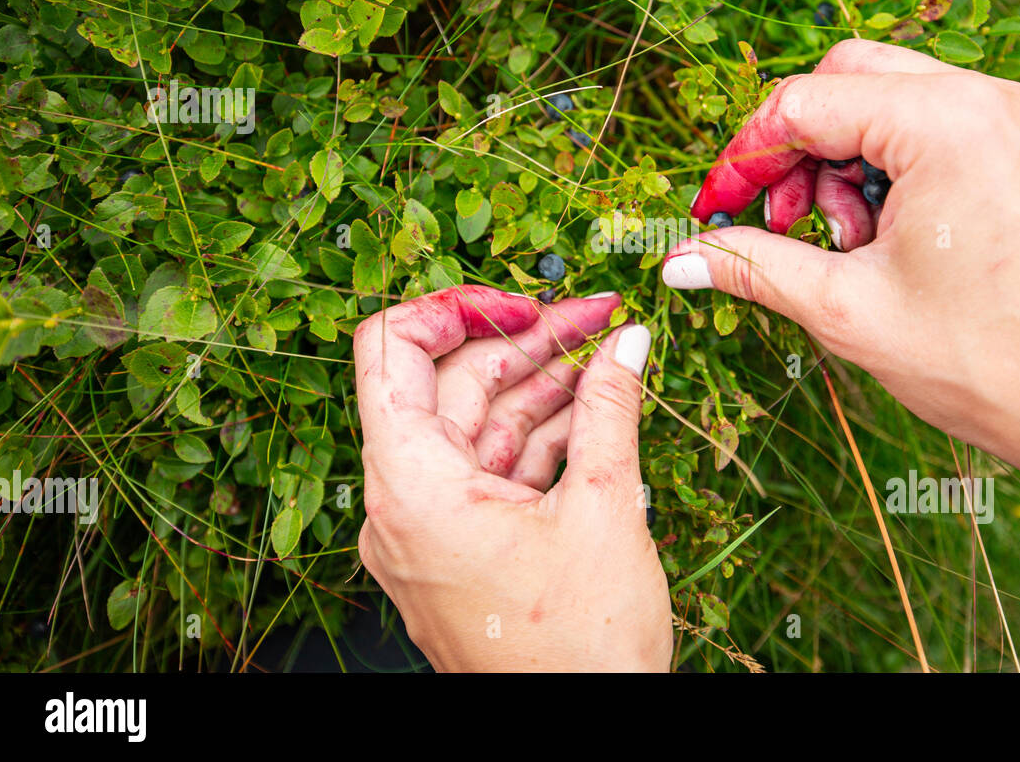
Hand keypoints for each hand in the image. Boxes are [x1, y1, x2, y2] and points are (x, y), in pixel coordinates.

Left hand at [354, 285, 670, 671]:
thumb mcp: (605, 510)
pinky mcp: (464, 552)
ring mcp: (433, 532)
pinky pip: (495, 473)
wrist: (588, 739)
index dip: (456, 308)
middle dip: (530, 344)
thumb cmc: (581, 650)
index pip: (390, 351)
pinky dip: (544, 438)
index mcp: (411, 486)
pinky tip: (599, 410)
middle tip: (603, 316)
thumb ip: (611, 410)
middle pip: (450, 386)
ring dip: (546, 388)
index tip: (527, 302)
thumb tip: (629, 341)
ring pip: (480, 428)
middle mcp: (405, 505)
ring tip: (614, 355)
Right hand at [667, 40, 1019, 669]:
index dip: (745, 157)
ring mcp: (1019, 121)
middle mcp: (990, 100)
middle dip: (795, 148)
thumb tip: (680, 258)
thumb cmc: (991, 364)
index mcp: (947, 123)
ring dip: (842, 160)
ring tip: (843, 245)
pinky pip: (936, 127)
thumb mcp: (850, 312)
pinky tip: (884, 237)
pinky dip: (891, 167)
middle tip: (775, 223)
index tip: (714, 211)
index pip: (805, 101)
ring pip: (890, 100)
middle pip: (848, 78)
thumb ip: (755, 267)